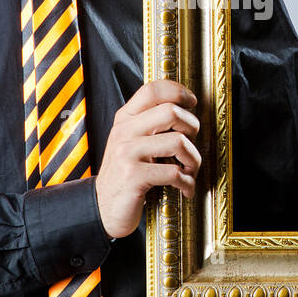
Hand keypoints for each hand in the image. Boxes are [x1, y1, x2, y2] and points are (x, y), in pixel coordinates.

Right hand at [94, 80, 200, 239]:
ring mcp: (127, 153)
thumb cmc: (126, 174)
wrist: (104, 207)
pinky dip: (187, 182)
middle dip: (192, 127)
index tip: (192, 102)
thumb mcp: (132, 142)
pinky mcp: (133, 176)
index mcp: (125, 119)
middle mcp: (124, 131)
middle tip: (191, 144)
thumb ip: (150, 124)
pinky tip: (185, 188)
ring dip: (193, 159)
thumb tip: (185, 110)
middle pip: (171, 111)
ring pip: (177, 141)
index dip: (179, 91)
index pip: (153, 89)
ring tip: (190, 170)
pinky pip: (174, 172)